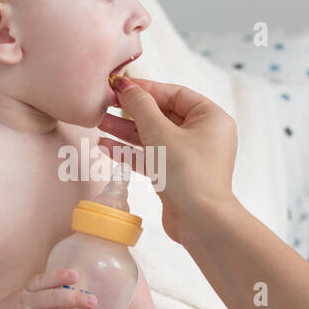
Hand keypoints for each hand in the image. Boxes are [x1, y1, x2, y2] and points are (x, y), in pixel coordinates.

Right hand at [0, 269, 97, 308]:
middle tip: (93, 302)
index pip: (43, 280)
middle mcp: (27, 304)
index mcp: (27, 291)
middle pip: (53, 298)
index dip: (59, 276)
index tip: (76, 275)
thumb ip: (43, 294)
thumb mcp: (21, 297)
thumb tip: (75, 291)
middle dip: (75, 299)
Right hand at [97, 76, 237, 245]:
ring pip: (153, 136)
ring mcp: (189, 157)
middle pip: (162, 114)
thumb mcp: (159, 132)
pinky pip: (151, 157)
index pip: (174, 94)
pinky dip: (131, 151)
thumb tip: (126, 86)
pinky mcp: (176, 176)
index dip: (146, 88)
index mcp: (210, 118)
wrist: (200, 222)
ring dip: (126, 130)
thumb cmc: (188, 173)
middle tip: (105, 103)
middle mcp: (203, 135)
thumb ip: (140, 106)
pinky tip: (105, 146)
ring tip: (98, 122)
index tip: (120, 85)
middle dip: (131, 111)